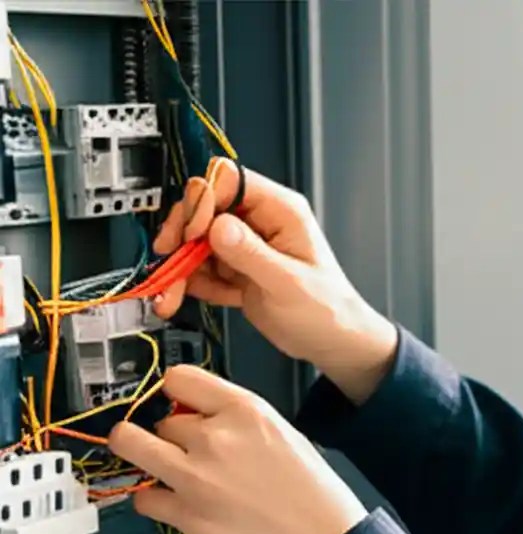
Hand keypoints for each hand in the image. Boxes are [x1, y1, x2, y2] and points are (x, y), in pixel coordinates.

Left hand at [108, 365, 368, 533]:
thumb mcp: (283, 434)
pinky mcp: (186, 515)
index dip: (174, 393)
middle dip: (168, 434)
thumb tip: (199, 418)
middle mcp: (217, 437)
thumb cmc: (313, 494)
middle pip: (159, 418)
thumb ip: (238, 420)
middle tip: (181, 450)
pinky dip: (153, 501)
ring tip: (154, 464)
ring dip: (137, 453)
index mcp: (246, 411)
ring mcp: (196, 476)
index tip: (174, 404)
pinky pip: (143, 497)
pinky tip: (174, 503)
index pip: (179, 378)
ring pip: (129, 444)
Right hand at [152, 157, 395, 403]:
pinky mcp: (235, 269)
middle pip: (204, 208)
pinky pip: (200, 267)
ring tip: (171, 291)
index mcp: (281, 211)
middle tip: (170, 257)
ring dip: (179, 265)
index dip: (204, 202)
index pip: (228, 182)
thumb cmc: (328, 310)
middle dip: (183, 234)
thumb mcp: (288, 282)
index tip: (191, 232)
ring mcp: (246, 246)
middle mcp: (261, 222)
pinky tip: (185, 297)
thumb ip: (251, 253)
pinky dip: (188, 283)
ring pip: (196, 240)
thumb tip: (219, 226)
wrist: (332, 342)